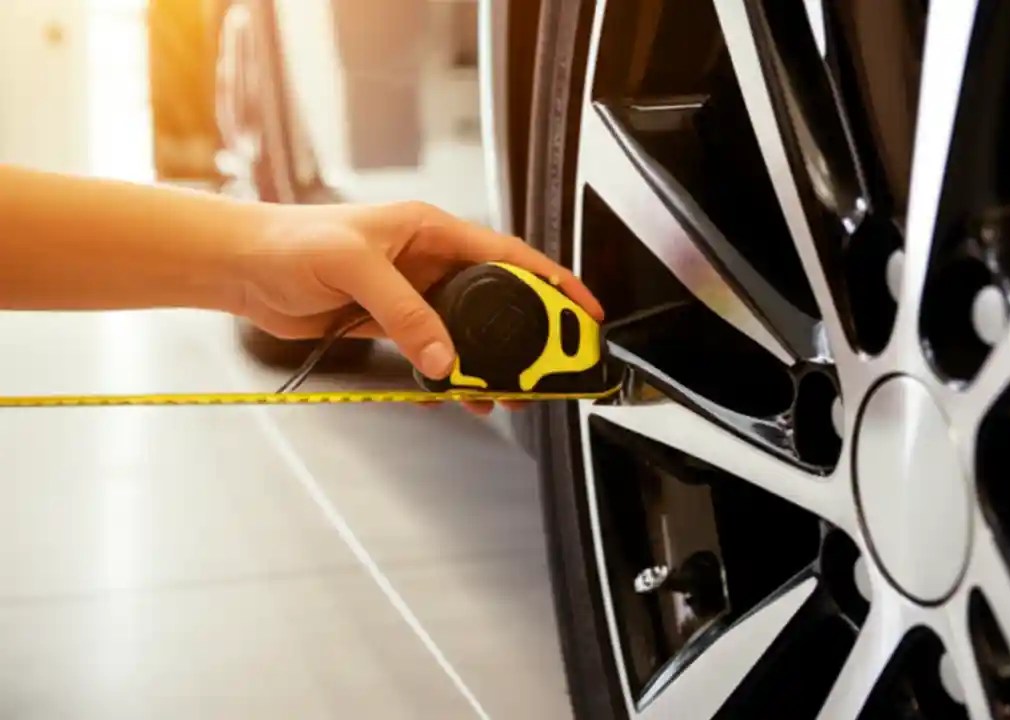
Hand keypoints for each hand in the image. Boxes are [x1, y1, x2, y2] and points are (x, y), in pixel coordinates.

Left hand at [234, 201, 603, 415]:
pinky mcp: (392, 321)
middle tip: (553, 368)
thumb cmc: (288, 242)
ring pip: (470, 332)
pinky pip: (436, 351)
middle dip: (530, 335)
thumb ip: (404, 313)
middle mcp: (428, 259)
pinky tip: (456, 395)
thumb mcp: (353, 268)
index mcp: (432, 229)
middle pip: (500, 300)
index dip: (554, 283)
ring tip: (509, 393)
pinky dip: (449, 376)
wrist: (242, 267)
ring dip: (489, 364)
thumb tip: (444, 358)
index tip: (583, 310)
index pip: (510, 257)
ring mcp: (413, 292)